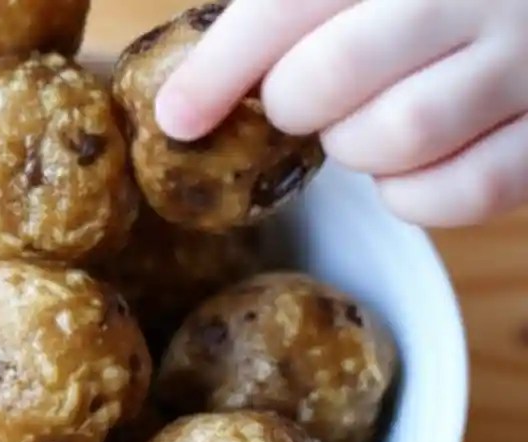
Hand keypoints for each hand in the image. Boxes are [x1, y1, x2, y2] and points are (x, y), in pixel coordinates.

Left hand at [154, 0, 527, 226]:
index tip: (176, 117)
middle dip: (294, 106)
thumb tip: (180, 103)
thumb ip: (285, 16)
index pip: (287, 7)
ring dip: (358, 149)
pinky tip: (412, 167)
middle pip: (334, 72)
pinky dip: (417, 195)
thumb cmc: (423, 2)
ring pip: (400, 135)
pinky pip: (467, 191)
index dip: (219, 69)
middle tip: (302, 105)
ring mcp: (527, 62)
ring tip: (367, 123)